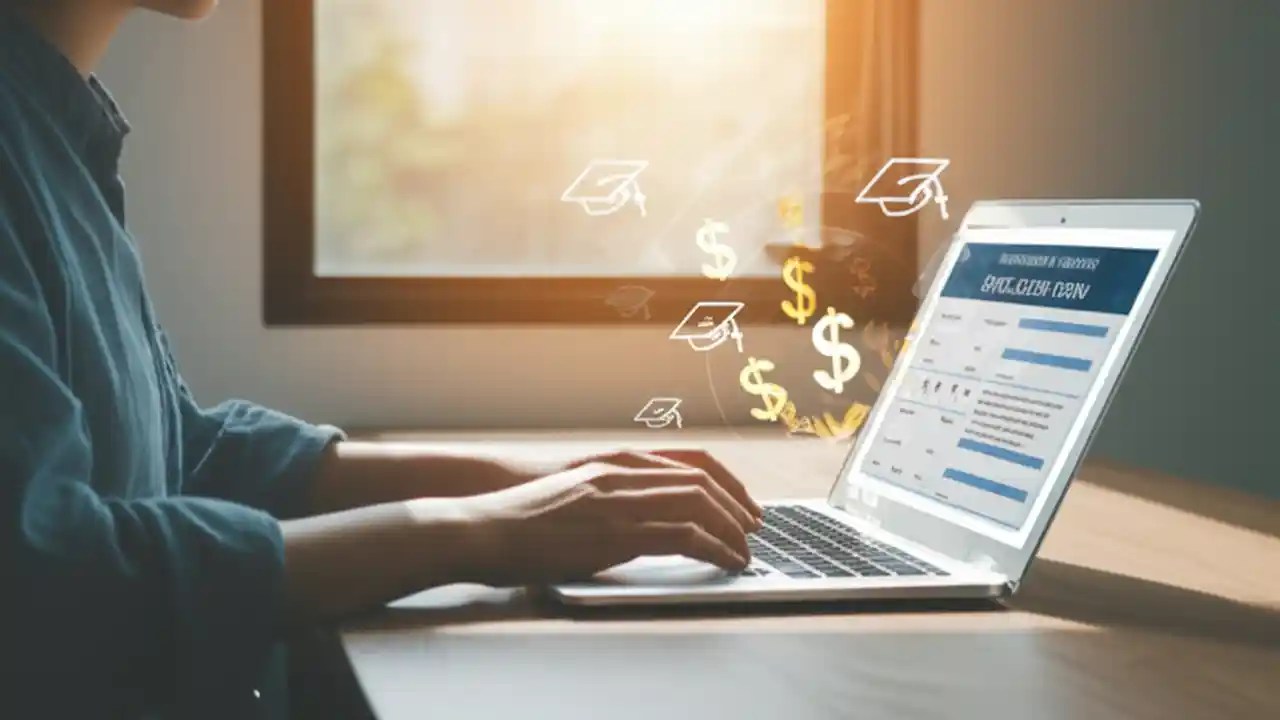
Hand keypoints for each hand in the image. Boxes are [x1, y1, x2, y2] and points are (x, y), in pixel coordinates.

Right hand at [447, 459, 760, 585]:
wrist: (485, 526)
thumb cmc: (520, 518)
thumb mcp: (572, 496)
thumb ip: (606, 500)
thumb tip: (631, 523)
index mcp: (614, 465)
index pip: (688, 461)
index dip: (723, 481)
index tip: (742, 502)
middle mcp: (623, 475)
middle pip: (701, 479)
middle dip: (736, 504)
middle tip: (755, 527)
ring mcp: (621, 500)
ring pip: (698, 502)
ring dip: (731, 528)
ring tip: (745, 550)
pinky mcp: (617, 531)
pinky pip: (683, 534)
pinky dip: (714, 547)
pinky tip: (725, 561)